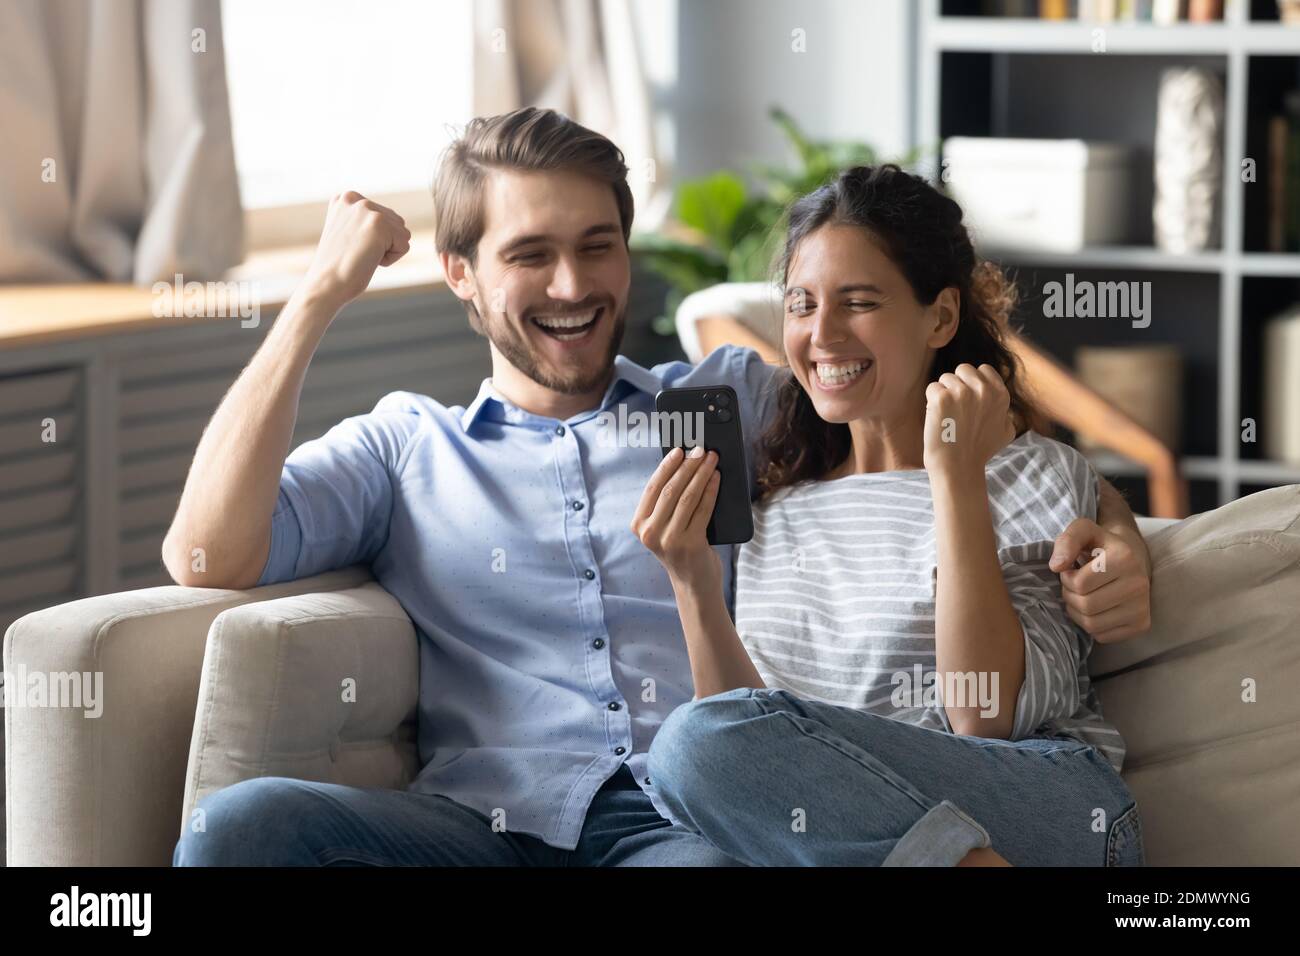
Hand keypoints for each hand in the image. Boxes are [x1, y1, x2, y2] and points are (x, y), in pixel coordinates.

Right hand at [302, 191, 411, 311]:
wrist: (325, 284)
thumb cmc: (337, 267)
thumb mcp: (348, 234)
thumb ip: (363, 221)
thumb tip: (386, 221)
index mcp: (345, 198)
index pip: (385, 217)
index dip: (374, 240)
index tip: (351, 247)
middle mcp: (355, 198)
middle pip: (396, 223)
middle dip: (383, 244)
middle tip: (356, 253)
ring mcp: (366, 209)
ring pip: (402, 234)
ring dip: (387, 251)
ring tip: (361, 256)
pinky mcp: (379, 223)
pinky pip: (404, 246)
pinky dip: (390, 259)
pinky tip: (367, 260)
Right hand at [631, 445, 722, 591]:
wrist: (694, 584)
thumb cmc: (682, 549)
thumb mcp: (666, 527)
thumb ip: (668, 504)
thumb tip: (685, 466)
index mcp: (639, 525)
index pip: (652, 488)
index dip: (666, 466)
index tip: (679, 450)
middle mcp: (650, 533)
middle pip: (671, 489)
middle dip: (688, 466)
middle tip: (700, 450)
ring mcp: (670, 540)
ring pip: (688, 496)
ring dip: (702, 474)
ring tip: (711, 460)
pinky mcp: (691, 544)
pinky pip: (703, 509)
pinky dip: (711, 490)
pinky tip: (716, 478)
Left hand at [923, 363, 1015, 480]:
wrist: (958, 467)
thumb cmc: (979, 452)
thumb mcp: (1006, 431)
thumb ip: (1005, 412)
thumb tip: (1005, 406)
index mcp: (1000, 394)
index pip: (983, 369)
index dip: (972, 383)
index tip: (969, 402)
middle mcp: (983, 390)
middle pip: (963, 370)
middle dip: (957, 385)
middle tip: (957, 411)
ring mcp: (962, 393)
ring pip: (945, 379)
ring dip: (943, 395)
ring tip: (948, 418)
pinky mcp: (942, 399)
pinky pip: (932, 388)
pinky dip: (931, 402)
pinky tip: (938, 419)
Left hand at [1050, 518, 1152, 642]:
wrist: (1132, 558)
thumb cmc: (1100, 545)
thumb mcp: (1082, 531)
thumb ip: (1067, 541)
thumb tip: (1056, 566)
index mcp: (1125, 558)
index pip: (1079, 583)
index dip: (1066, 578)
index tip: (1071, 570)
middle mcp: (1139, 584)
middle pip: (1085, 606)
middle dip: (1070, 596)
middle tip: (1075, 585)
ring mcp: (1143, 607)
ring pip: (1092, 624)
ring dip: (1077, 612)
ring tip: (1083, 595)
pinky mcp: (1141, 625)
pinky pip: (1102, 636)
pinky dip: (1090, 625)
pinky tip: (1095, 608)